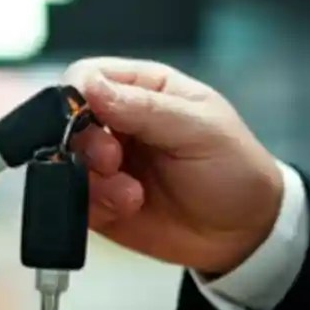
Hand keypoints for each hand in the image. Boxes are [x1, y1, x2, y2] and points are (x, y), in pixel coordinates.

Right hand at [61, 57, 282, 274]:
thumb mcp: (199, 130)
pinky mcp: (101, 201)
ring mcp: (107, 164)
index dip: (77, 94)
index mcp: (143, 89)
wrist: (246, 233)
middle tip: (113, 160)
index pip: (88, 75)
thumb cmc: (235, 169)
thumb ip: (144, 108)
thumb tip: (90, 86)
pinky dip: (95, 205)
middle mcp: (118, 123)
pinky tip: (129, 207)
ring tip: (131, 194)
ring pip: (64, 161)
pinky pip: (75, 198)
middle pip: (65, 119)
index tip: (88, 119)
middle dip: (84, 142)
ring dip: (91, 179)